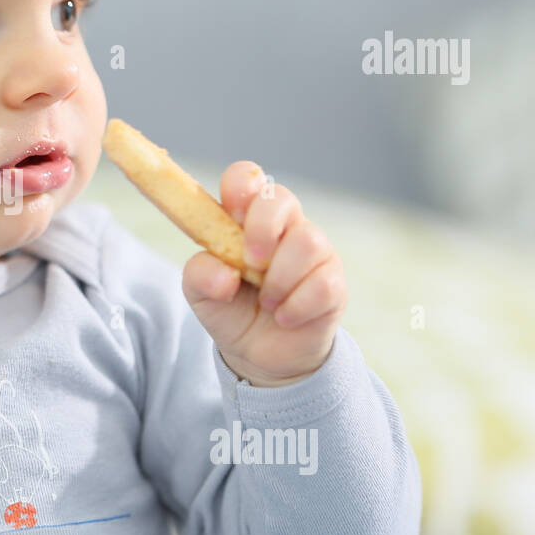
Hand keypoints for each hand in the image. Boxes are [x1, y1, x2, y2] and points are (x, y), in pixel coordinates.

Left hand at [180, 162, 346, 386]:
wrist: (258, 355)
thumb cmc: (231, 309)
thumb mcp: (200, 294)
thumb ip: (200, 275)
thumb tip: (223, 274)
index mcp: (246, 220)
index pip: (247, 180)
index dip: (241, 185)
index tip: (232, 210)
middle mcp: (284, 228)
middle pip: (281, 199)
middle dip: (262, 228)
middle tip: (250, 261)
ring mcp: (315, 253)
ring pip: (307, 242)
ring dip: (279, 278)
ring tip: (267, 302)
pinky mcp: (334, 284)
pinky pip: (324, 284)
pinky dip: (296, 306)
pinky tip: (285, 317)